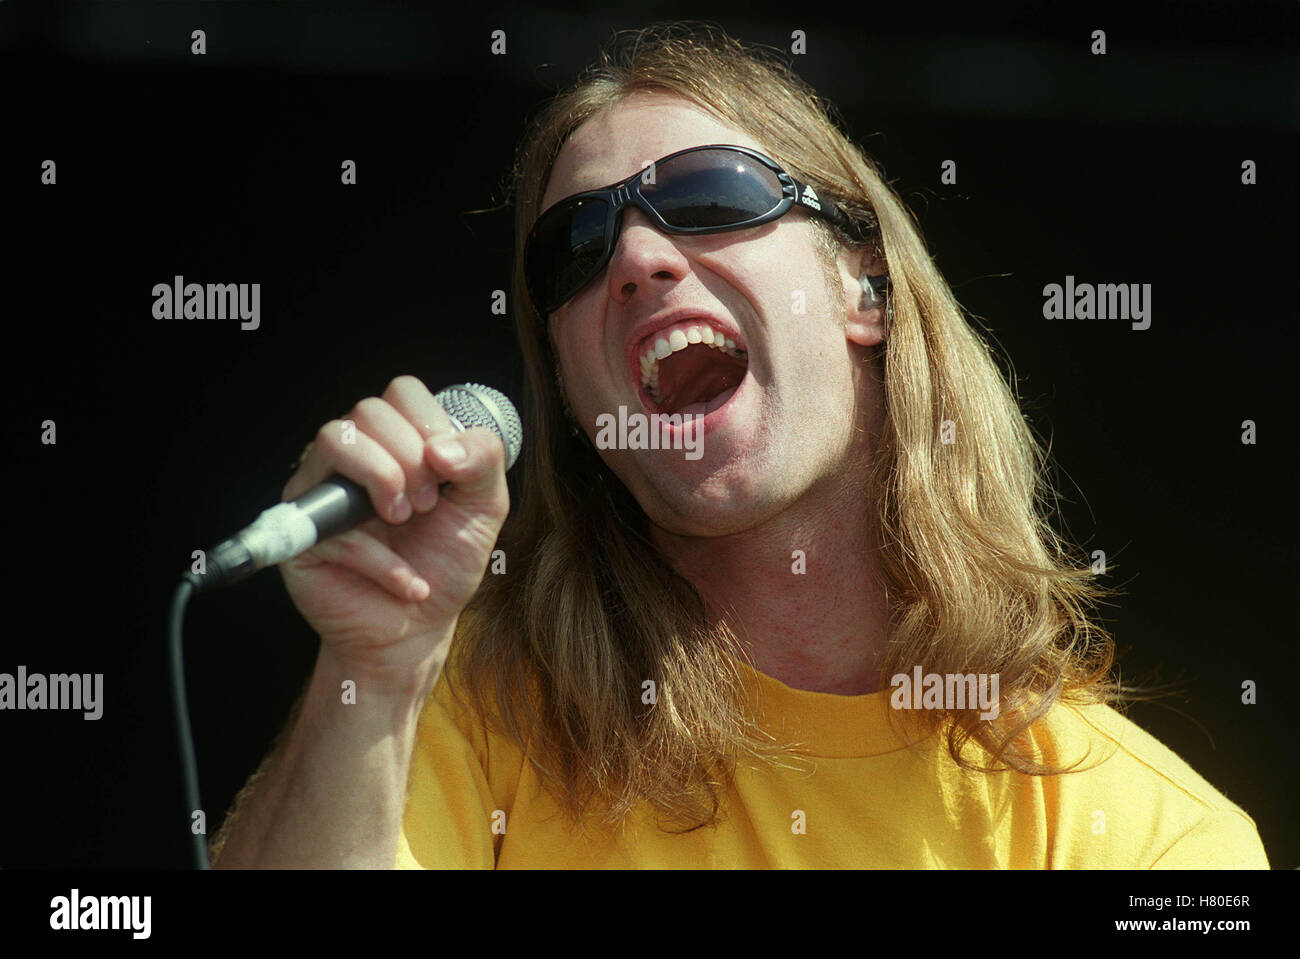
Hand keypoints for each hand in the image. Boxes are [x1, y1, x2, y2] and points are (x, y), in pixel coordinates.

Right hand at [279, 376, 509, 687]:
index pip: (402, 392)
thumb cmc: (444, 561)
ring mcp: (322, 490)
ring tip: (403, 521)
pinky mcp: (301, 532)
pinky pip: (330, 520)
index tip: (448, 473)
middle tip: (427, 505)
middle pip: (368, 412)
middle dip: (409, 458)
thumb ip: (483, 460)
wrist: (419, 629)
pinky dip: (380, 557)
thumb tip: (442, 448)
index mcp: (397, 441)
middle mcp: (355, 457)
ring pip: (335, 440)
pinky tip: (406, 580)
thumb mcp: (484, 506)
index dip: (430, 425)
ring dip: (382, 478)